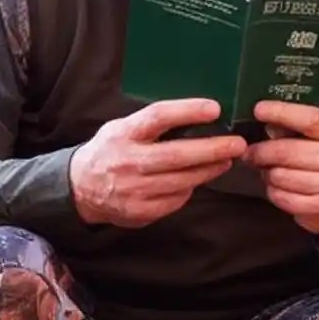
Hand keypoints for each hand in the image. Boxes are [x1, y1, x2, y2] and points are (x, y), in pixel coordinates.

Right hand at [69, 98, 246, 227]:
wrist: (81, 187)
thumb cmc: (110, 150)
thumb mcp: (122, 128)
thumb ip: (151, 124)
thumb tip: (197, 115)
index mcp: (124, 134)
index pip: (158, 117)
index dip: (187, 111)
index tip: (215, 108)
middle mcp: (128, 161)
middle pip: (176, 155)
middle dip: (211, 149)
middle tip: (238, 144)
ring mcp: (134, 189)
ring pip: (182, 180)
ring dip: (209, 170)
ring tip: (227, 159)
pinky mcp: (140, 211)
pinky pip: (176, 199)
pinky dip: (190, 188)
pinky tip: (199, 179)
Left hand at [243, 100, 318, 234]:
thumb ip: (294, 127)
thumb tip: (268, 123)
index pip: (311, 119)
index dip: (282, 113)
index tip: (259, 110)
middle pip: (287, 151)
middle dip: (261, 152)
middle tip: (250, 152)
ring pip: (280, 175)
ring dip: (267, 173)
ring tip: (270, 170)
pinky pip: (281, 196)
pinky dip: (273, 191)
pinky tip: (279, 187)